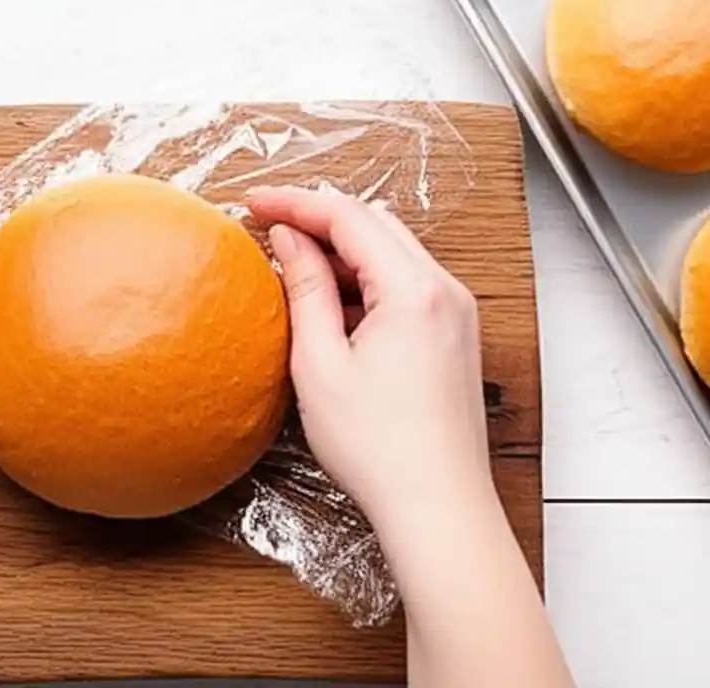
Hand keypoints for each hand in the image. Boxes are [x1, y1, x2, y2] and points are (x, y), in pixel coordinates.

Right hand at [247, 186, 489, 521]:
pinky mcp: (456, 335)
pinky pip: (407, 284)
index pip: (349, 216)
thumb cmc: (380, 449)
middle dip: (319, 219)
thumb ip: (304, 290)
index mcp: (414, 290)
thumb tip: (289, 240)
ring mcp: (457, 312)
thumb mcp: (320, 364)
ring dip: (342, 252)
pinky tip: (331, 308)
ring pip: (393, 252)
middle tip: (267, 228)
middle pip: (377, 224)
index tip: (253, 202)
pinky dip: (365, 281)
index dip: (295, 202)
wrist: (438, 506)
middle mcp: (445, 290)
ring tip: (293, 273)